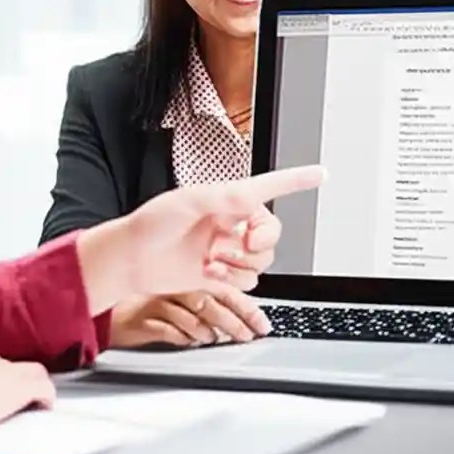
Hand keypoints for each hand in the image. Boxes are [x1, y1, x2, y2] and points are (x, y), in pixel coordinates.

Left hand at [78, 165, 326, 314]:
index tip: (320, 173)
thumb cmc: (152, 223)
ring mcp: (228, 249)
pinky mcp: (223, 273)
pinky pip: (249, 279)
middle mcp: (232, 222)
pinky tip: (208, 272)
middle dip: (259, 241)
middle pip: (273, 233)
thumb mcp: (187, 201)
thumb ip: (223, 197)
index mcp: (227, 198)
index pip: (270, 187)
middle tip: (238, 242)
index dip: (296, 180)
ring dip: (241, 263)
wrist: (133, 259)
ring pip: (263, 259)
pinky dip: (233, 279)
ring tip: (211, 260)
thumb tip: (252, 196)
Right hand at [110, 286, 271, 348]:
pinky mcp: (143, 317)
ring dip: (207, 330)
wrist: (112, 313)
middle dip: (233, 322)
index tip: (262, 324)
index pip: (225, 290)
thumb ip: (208, 310)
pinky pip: (168, 328)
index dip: (246, 308)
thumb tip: (238, 325)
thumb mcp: (183, 304)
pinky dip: (182, 336)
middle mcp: (176, 286)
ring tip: (214, 340)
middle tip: (246, 336)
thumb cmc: (150, 308)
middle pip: (211, 301)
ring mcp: (159, 301)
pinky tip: (189, 342)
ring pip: (191, 313)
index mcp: (189, 279)